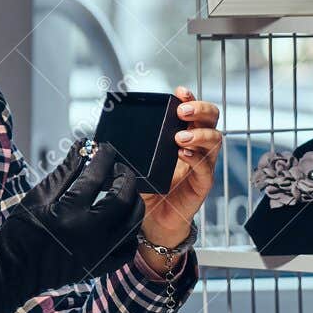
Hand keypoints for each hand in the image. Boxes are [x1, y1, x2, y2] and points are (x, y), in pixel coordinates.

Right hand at [0, 143, 143, 312]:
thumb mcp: (38, 196)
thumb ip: (66, 171)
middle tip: (118, 168)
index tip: (105, 149)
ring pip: (132, 222)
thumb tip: (83, 148)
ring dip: (133, 201)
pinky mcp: (100, 267)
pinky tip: (121, 220)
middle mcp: (89, 233)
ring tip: (123, 191)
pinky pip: (128, 249)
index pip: (97, 175)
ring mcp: (98, 253)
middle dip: (125, 176)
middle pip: (123, 197)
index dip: (104, 157)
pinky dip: (130, 231)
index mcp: (69, 212)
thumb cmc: (21, 232)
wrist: (13, 271)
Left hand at [139, 87, 221, 250]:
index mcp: (183, 134)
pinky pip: (206, 168)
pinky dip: (196, 158)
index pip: (194, 111)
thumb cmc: (148, 189)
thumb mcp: (136, 163)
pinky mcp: (202, 184)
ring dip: (199, 134)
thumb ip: (126, 149)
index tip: (179, 92)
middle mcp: (197, 146)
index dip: (191, 98)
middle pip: (212, 119)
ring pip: (215, 140)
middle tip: (182, 111)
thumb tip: (98, 140)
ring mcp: (202, 164)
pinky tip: (183, 154)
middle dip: (200, 109)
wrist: (153, 220)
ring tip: (180, 136)